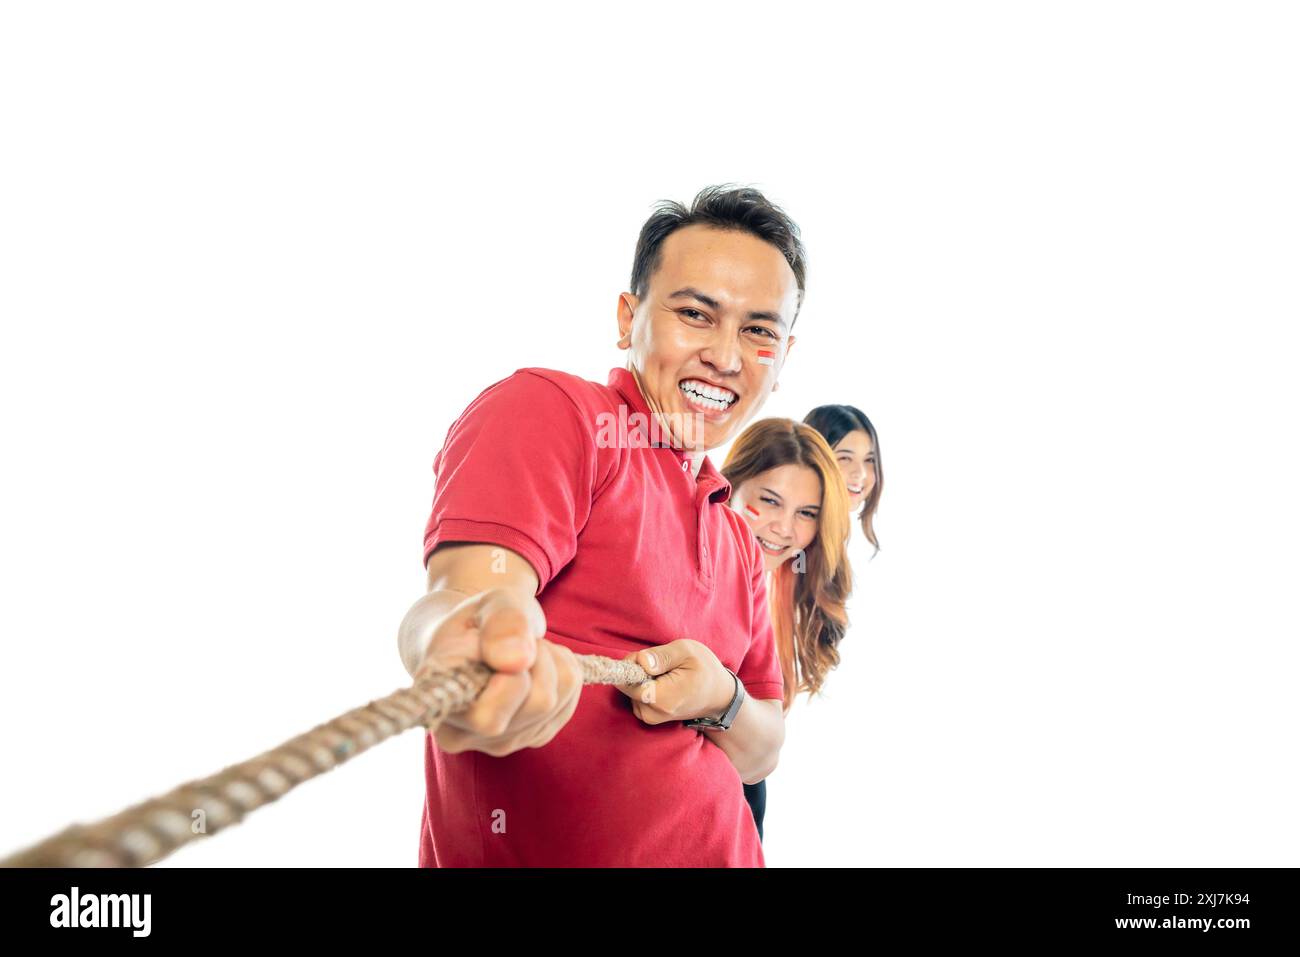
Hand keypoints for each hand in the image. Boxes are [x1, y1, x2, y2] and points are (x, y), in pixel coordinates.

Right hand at [415, 586, 582, 755]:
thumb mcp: (489, 603)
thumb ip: (502, 623)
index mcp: (441, 700)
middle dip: (539, 660)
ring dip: (551, 664)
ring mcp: (498, 742)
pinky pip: (567, 705)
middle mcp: (462, 733)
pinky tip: (533, 667)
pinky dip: (560, 676)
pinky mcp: (529, 738)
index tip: (504, 646)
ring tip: (521, 651)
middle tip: (517, 641)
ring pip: (556, 702)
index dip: (512, 680)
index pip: (489, 716)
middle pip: (539, 703)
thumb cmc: (476, 621)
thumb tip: (518, 660)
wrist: (472, 639)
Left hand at [614, 639, 733, 725]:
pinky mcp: (648, 716)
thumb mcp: (687, 651)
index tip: (647, 657)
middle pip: (627, 685)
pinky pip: (635, 695)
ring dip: (643, 677)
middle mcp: (652, 712)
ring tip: (667, 673)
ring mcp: (650, 717)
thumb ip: (662, 655)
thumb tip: (640, 661)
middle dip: (637, 668)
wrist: (719, 696)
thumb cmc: (705, 670)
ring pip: (630, 689)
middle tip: (661, 662)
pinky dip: (645, 685)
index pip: (628, 680)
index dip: (632, 663)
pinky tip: (663, 682)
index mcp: (662, 698)